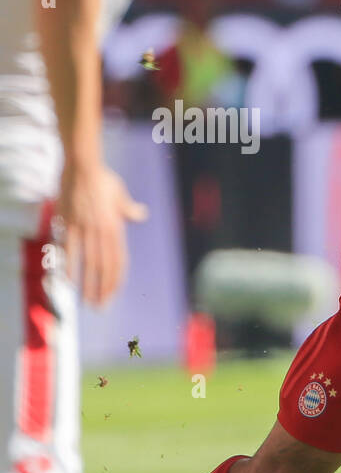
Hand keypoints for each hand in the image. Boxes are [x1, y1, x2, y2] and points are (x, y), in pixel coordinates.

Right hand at [57, 164, 147, 306]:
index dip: (116, 279)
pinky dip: (68, 264)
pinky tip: (67, 279)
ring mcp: (84, 228)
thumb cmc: (103, 179)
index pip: (118, 260)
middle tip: (101, 306)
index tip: (114, 294)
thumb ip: (129, 209)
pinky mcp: (68, 223)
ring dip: (87, 283)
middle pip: (104, 266)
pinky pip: (68, 248)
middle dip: (103, 288)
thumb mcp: (121, 194)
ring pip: (87, 262)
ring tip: (86, 300)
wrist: (83, 166)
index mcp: (115, 228)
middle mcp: (102, 231)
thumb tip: (141, 214)